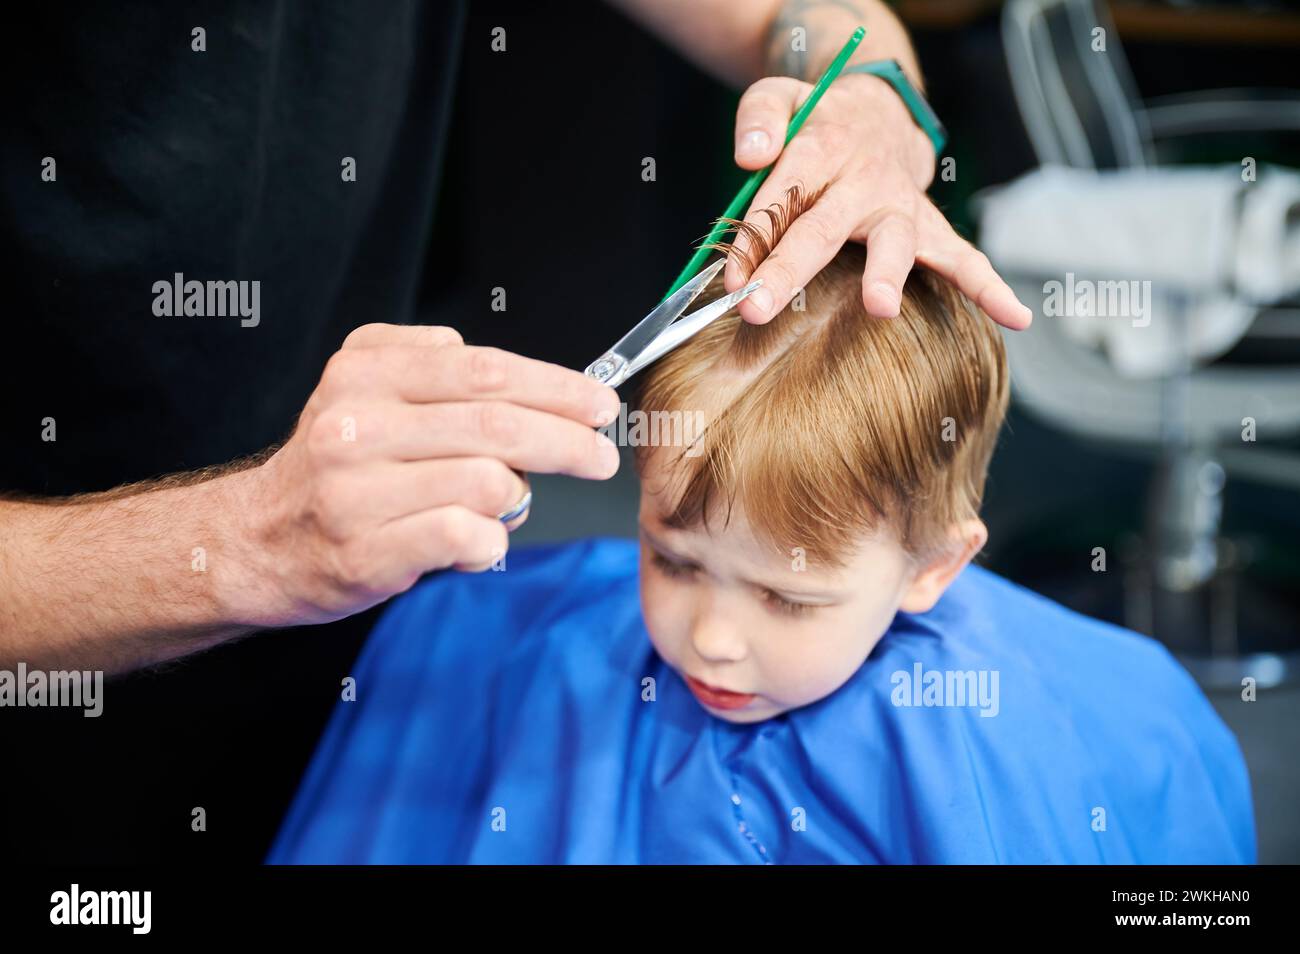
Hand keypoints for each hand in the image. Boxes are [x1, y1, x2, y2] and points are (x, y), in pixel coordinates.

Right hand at [228, 324, 621, 627]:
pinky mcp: (365, 551)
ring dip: (517, 498)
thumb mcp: (362, 388)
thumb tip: (515, 375)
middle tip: (601, 457)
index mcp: (365, 374)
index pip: (485, 371)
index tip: (599, 405)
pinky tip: (479, 541)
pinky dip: (492, 541)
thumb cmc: (333, 467)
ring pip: (489, 483)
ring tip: (501, 506)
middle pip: (496, 425)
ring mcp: (357, 492)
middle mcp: (355, 427)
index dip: (556, 388)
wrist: (257, 540)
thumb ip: (429, 363)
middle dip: (568, 442)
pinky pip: (467, 536)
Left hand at [725, 72, 1031, 329]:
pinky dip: (988, 287)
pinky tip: (1014, 317)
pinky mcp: (927, 226)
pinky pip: (963, 257)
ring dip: (888, 272)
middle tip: (759, 306)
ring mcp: (899, 204)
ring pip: (895, 239)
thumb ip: (761, 118)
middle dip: (789, 268)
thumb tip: (748, 154)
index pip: (780, 192)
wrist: (880, 111)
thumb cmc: (816, 118)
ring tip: (881, 305)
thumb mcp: (781, 96)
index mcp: (820, 146)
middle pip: (823, 225)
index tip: (731, 279)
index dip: (751, 236)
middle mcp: (862, 179)